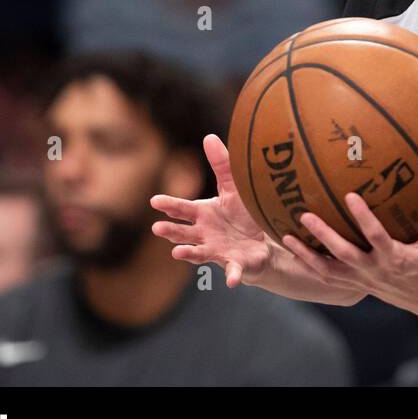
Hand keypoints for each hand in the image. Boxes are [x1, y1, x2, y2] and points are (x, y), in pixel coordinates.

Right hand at [150, 134, 346, 295]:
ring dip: (189, 254)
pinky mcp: (236, 263)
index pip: (183, 210)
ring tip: (178, 253)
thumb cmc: (242, 213)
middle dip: (171, 232)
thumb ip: (222, 165)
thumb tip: (208, 136)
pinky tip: (232, 282)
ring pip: (200, 253)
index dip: (169, 206)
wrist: (262, 239)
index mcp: (203, 214)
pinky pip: (233, 270)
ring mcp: (218, 250)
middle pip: (185, 233)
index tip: (154, 201)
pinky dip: (232, 275)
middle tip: (158, 229)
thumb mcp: (234, 187)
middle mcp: (205, 234)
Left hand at [280, 182, 417, 323]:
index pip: (375, 236)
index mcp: (395, 258)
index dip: (362, 217)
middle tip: (304, 215)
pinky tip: (295, 252)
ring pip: (328, 270)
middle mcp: (375, 271)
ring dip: (306, 255)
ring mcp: (363, 280)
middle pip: (343, 254)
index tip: (349, 195)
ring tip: (285, 237)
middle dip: (323, 236)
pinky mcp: (356, 285)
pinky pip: (328, 277)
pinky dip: (310, 266)